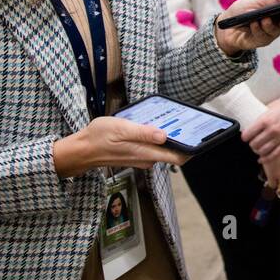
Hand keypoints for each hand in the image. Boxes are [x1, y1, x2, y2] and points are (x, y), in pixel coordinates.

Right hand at [52, 116, 189, 176]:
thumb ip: (143, 133)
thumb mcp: (121, 129)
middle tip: (184, 122)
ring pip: (162, 150)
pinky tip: (151, 126)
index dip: (191, 148)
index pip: (178, 158)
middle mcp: (146, 159)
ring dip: (168, 138)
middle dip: (181, 140)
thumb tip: (164, 136)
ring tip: (169, 120)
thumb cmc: (98, 137)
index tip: (198, 135)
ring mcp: (141, 159)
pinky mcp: (136, 155)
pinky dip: (156, 139)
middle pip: (173, 153)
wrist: (80, 150)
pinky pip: (152, 149)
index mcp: (146, 153)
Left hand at [214, 0, 279, 57]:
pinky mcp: (262, 41)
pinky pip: (263, 36)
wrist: (227, 23)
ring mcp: (270, 33)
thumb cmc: (244, 9)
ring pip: (276, 30)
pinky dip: (258, 29)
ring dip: (269, 24)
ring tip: (263, 19)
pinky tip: (253, 24)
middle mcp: (278, 22)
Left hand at [243, 90, 279, 158]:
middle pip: (254, 144)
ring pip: (263, 151)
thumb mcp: (270, 107)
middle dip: (251, 144)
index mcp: (265, 119)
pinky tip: (263, 158)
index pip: (248, 134)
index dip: (245, 136)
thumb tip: (253, 124)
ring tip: (258, 148)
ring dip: (258, 151)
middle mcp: (272, 129)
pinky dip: (267, 158)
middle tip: (252, 142)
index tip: (246, 136)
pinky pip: (275, 154)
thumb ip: (262, 117)